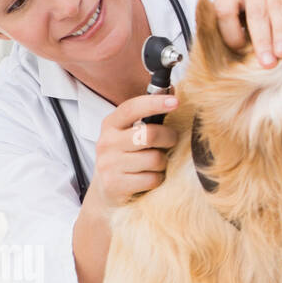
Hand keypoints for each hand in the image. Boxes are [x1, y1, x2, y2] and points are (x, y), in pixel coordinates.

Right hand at [90, 94, 181, 209]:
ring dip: (162, 163)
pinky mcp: (115, 185)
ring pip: (155, 159)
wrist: (105, 191)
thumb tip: (173, 91)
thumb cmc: (126, 156)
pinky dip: (157, 179)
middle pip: (149, 135)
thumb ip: (149, 115)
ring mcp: (109, 164)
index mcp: (111, 124)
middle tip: (170, 142)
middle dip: (169, 138)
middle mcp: (107, 142)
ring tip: (154, 164)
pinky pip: (152, 179)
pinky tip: (148, 178)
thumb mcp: (130, 133)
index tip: (176, 101)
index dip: (154, 103)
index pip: (132, 108)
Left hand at [214, 0, 281, 66]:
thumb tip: (234, 64)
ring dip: (280, 32)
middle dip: (262, 40)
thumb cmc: (258, 3)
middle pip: (255, 12)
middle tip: (267, 62)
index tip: (241, 51)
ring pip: (276, 6)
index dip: (231, 33)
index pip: (225, 11)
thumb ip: (235, 29)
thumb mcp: (239, 12)